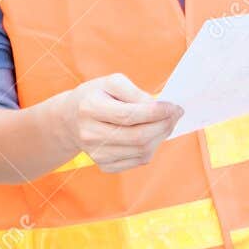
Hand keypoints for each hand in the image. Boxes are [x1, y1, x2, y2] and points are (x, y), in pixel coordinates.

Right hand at [57, 73, 182, 173]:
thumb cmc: (97, 95)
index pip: (129, 115)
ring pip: (141, 151)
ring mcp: (97, 154)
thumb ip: (135, 92)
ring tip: (167, 122)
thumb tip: (157, 107)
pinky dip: (152, 148)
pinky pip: (138, 160)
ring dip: (161, 137)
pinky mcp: (105, 166)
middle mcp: (90, 135)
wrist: (72, 119)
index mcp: (90, 109)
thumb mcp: (111, 82)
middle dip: (164, 125)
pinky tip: (153, 134)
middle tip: (176, 114)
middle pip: (138, 137)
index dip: (157, 112)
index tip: (174, 106)